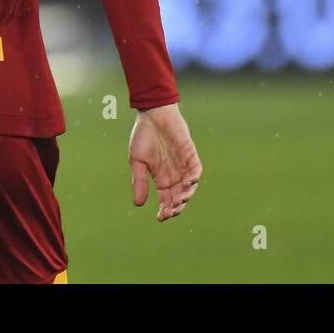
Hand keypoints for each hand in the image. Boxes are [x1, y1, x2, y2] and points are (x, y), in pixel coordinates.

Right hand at [128, 103, 201, 220]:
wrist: (152, 114)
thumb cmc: (143, 136)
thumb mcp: (137, 162)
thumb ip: (139, 181)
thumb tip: (138, 204)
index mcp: (161, 178)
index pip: (166, 200)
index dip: (165, 211)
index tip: (160, 218)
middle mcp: (174, 174)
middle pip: (179, 197)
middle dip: (176, 207)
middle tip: (170, 212)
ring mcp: (183, 165)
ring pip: (189, 187)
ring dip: (186, 196)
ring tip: (179, 202)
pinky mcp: (190, 154)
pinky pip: (196, 169)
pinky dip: (194, 178)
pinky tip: (187, 183)